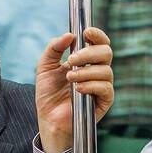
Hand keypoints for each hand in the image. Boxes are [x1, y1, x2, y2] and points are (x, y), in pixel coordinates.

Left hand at [34, 27, 113, 152]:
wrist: (48, 119)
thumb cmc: (48, 94)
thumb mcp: (45, 66)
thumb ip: (54, 48)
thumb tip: (69, 35)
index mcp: (86, 60)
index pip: (99, 43)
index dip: (97, 35)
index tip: (85, 33)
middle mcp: (97, 71)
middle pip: (106, 53)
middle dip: (88, 53)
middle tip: (71, 60)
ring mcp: (102, 86)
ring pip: (106, 71)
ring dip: (86, 72)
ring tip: (69, 78)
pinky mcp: (104, 101)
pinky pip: (106, 88)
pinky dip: (91, 85)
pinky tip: (78, 89)